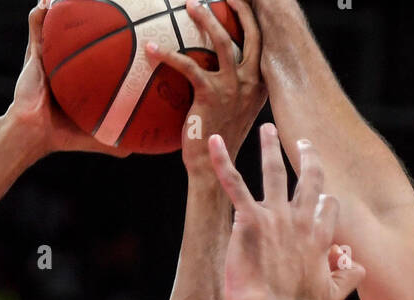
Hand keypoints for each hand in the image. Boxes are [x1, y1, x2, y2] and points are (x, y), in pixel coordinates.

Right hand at [8, 1, 132, 157]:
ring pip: (55, 26)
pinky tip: (46, 2)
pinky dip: (39, 14)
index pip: (95, 57)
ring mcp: (48, 57)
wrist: (34, 132)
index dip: (107, 45)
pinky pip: (36, 27)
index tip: (124, 33)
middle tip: (102, 6)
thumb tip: (136, 151)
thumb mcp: (93, 137)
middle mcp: (64, 65)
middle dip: (86, 20)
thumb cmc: (61, 135)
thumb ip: (113, 142)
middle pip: (77, 36)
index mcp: (78, 80)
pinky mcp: (33, 54)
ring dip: (61, 9)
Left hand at [148, 0, 266, 165]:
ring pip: (222, 41)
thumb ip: (236, 87)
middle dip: (238, 7)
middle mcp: (250, 83)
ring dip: (206, 18)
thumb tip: (220, 68)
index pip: (261, 42)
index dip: (251, 18)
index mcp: (260, 86)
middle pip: (249, 33)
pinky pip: (188, 66)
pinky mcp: (210, 96)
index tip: (239, 1)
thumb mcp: (237, 111)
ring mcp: (232, 89)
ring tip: (189, 4)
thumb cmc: (220, 141)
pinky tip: (152, 49)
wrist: (214, 169)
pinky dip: (168, 56)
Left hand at [209, 124, 366, 299]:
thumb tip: (359, 265)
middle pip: (310, 179)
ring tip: (267, 130)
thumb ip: (349, 278)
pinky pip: (234, 183)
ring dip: (270, 147)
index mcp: (319, 236)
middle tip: (304, 144)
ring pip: (274, 171)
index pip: (328, 206)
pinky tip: (212, 142)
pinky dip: (222, 162)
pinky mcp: (250, 219)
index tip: (322, 205)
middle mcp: (300, 220)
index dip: (326, 204)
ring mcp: (275, 216)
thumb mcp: (333, 296)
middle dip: (309, 159)